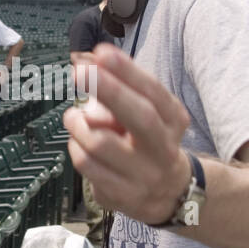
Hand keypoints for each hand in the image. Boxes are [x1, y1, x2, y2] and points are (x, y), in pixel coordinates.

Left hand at [64, 44, 190, 225]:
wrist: (168, 192)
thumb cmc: (147, 139)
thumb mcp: (148, 113)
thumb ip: (122, 93)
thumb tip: (90, 76)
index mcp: (173, 120)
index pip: (153, 91)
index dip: (127, 71)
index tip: (102, 53)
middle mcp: (164, 148)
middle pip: (139, 116)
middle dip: (109, 90)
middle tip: (80, 72)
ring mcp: (144, 175)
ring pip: (100, 141)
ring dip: (78, 124)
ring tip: (75, 118)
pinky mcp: (122, 195)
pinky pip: (86, 164)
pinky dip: (75, 147)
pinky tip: (80, 143)